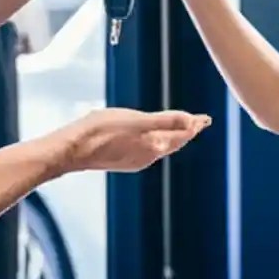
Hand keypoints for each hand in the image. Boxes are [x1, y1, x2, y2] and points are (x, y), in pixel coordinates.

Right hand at [58, 108, 210, 172]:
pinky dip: (158, 141)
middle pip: (174, 142)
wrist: (73, 149)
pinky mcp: (124, 159)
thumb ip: (165, 121)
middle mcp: (148, 155)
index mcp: (154, 145)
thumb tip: (191, 121)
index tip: (206, 119)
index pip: (182, 134)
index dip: (194, 124)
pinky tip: (152, 139)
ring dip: (174, 137)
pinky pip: (149, 149)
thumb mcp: (136, 120)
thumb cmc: (102, 131)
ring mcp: (135, 158)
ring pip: (162, 147)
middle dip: (187, 131)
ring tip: (181, 130)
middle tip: (199, 122)